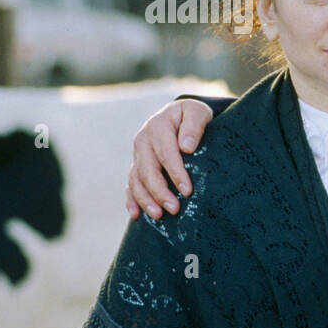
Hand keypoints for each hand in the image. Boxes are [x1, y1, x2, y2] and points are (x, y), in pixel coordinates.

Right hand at [125, 100, 212, 218]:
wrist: (179, 114)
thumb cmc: (192, 115)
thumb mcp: (197, 112)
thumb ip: (194, 125)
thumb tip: (186, 147)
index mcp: (158, 127)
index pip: (166, 153)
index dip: (176, 173)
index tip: (187, 191)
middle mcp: (143, 140)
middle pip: (148, 170)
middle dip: (160, 191)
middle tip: (174, 209)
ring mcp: (138, 153)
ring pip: (137, 179)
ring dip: (145, 199)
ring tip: (159, 215)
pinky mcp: (137, 164)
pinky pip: (131, 183)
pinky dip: (131, 199)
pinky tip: (136, 214)